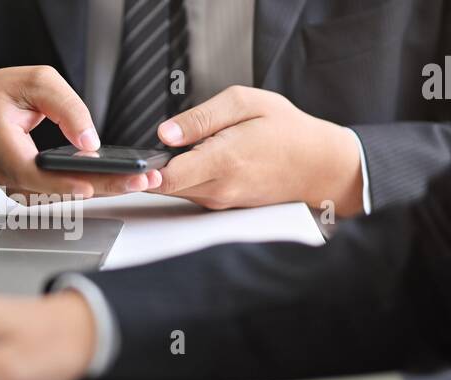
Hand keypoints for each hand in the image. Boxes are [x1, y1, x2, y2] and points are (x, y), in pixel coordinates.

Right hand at [0, 66, 161, 199]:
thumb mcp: (30, 81)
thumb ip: (64, 105)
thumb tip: (90, 139)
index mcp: (0, 146)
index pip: (33, 173)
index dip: (62, 182)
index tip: (90, 184)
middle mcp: (7, 174)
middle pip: (58, 191)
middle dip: (102, 186)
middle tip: (141, 181)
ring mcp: (15, 187)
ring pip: (63, 195)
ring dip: (102, 188)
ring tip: (139, 181)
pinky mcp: (26, 190)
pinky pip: (60, 192)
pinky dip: (89, 185)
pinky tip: (118, 181)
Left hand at [151, 86, 363, 215]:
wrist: (319, 165)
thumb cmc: (286, 129)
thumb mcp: (245, 104)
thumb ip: (201, 117)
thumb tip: (165, 132)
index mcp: (223, 161)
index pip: (167, 178)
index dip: (143, 172)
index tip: (131, 162)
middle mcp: (220, 188)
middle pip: (164, 188)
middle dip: (148, 172)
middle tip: (137, 154)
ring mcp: (222, 201)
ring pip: (177, 191)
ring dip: (167, 175)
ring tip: (169, 153)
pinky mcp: (224, 206)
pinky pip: (193, 194)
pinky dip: (184, 180)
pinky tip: (192, 162)